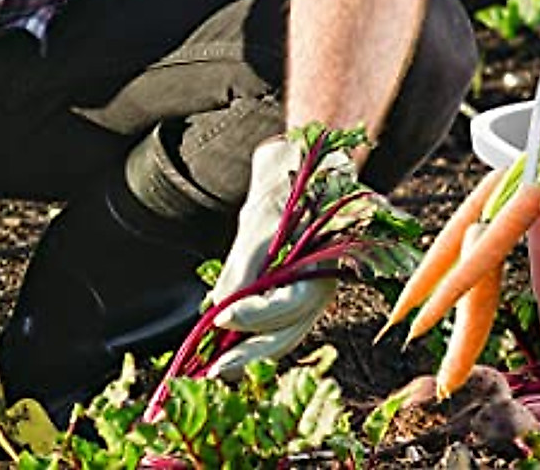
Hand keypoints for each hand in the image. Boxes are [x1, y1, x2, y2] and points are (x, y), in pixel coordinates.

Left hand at [206, 134, 344, 379]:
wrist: (296, 172)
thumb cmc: (285, 189)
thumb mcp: (261, 218)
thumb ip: (244, 265)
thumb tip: (219, 308)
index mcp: (325, 261)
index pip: (292, 303)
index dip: (255, 314)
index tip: (220, 317)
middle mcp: (323, 285)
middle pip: (290, 331)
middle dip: (251, 351)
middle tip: (214, 368)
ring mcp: (311, 293)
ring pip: (284, 335)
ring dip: (251, 352)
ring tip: (215, 368)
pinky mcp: (296, 295)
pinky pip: (278, 326)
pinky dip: (254, 339)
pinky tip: (228, 347)